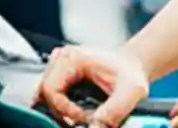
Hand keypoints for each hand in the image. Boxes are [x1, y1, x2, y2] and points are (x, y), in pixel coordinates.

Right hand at [34, 45, 150, 126]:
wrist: (132, 67)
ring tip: (84, 117)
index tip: (85, 119)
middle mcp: (61, 60)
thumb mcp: (131, 91)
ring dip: (62, 113)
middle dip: (63, 113)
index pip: (50, 89)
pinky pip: (51, 99)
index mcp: (72, 57)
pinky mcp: (60, 79)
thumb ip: (114, 111)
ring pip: (45, 99)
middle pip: (44, 95)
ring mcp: (58, 69)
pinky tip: (80, 114)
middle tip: (85, 120)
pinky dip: (63, 111)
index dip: (65, 110)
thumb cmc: (130, 73)